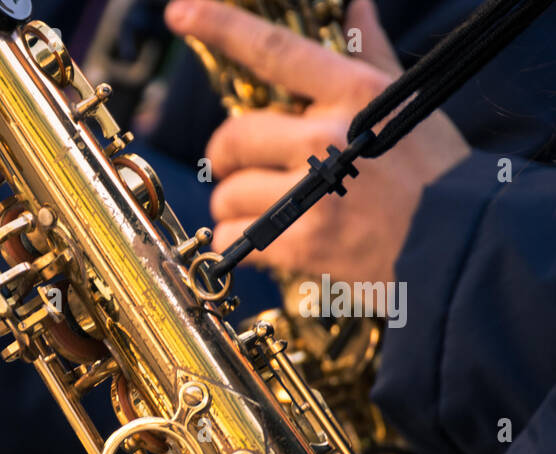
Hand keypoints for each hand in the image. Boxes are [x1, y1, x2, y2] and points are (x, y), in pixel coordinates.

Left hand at [166, 0, 469, 284]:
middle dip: (230, 157)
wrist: (458, 242)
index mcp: (352, 93)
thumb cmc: (433, 171)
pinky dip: (241, 242)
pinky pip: (235, 236)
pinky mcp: (304, 242)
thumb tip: (355, 6)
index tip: (183, 12)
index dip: (222, 27)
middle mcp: (327, 137)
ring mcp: (313, 192)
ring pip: (228, 194)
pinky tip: (270, 239)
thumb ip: (369, 54)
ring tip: (270, 209)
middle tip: (248, 167)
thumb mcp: (406, 102)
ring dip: (237, 205)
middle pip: (232, 137)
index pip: (275, 51)